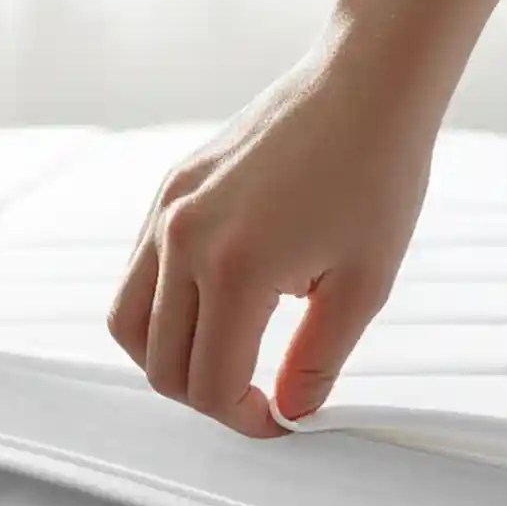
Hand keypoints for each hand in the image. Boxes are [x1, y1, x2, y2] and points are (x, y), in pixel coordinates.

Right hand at [107, 24, 437, 436]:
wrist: (364, 84)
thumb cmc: (378, 174)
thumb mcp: (365, 284)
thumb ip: (317, 361)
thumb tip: (289, 412)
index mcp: (237, 269)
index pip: (211, 385)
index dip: (246, 421)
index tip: (281, 419)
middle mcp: (184, 240)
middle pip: (161, 366)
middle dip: (208, 399)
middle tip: (258, 397)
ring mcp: (167, 211)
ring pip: (129, 324)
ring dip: (168, 359)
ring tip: (223, 360)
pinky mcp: (167, 190)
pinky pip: (138, 273)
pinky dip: (161, 309)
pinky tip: (211, 307)